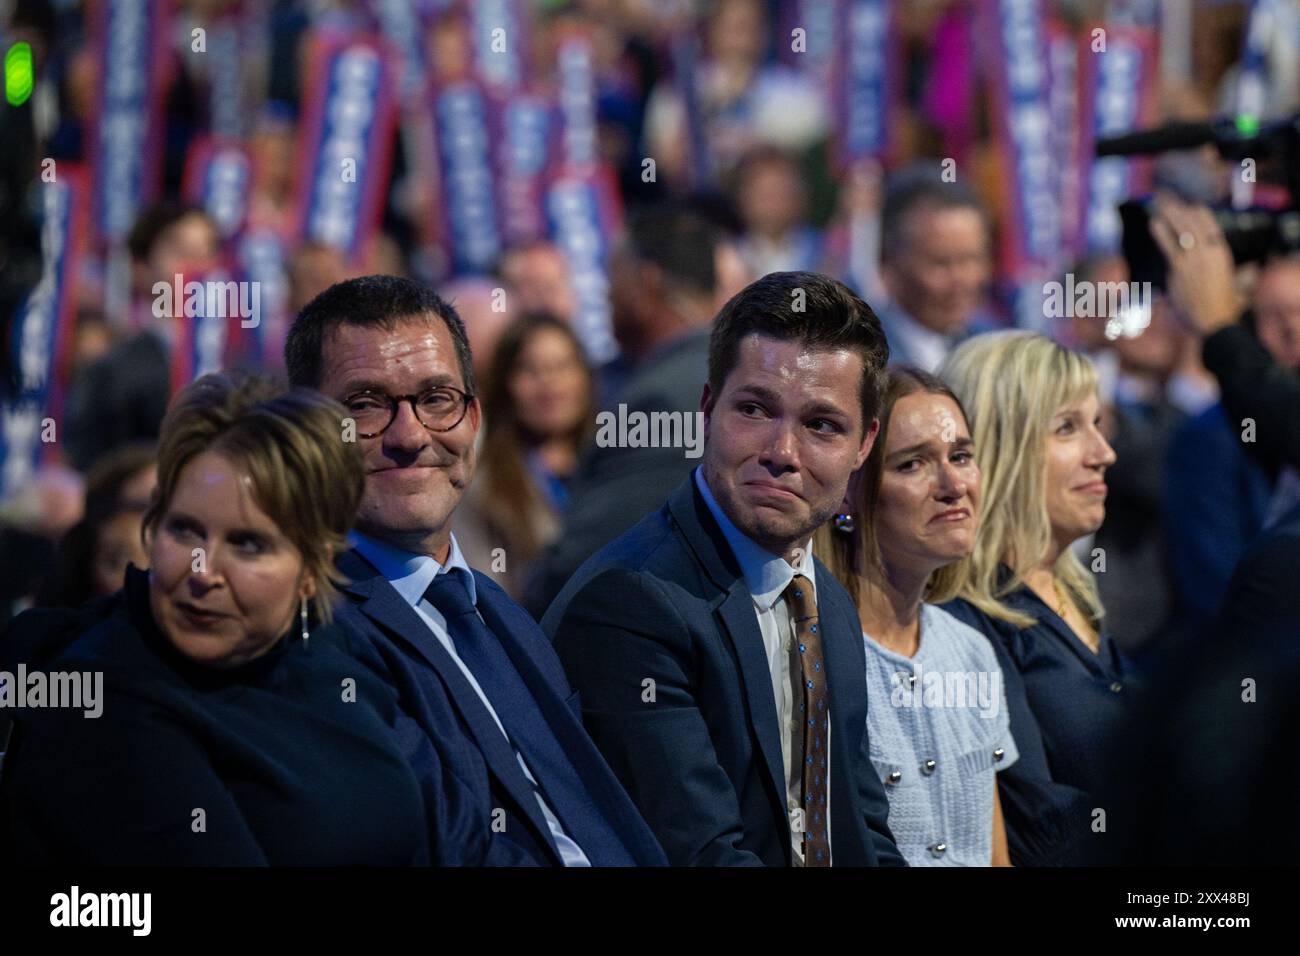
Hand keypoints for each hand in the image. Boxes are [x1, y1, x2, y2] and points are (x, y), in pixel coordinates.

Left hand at [1149, 193, 1244, 334]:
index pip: (1210, 226)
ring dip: (1168, 216)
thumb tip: (1233, 268)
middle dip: (1179, 210)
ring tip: (1158, 207)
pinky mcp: (1178, 270)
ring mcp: (1192, 261)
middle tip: (1167, 199)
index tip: (1190, 206)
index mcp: (1222, 253)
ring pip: (1180, 231)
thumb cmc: (1225, 305)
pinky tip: (1155, 225)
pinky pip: (1169, 247)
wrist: (1214, 321)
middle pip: (1192, 224)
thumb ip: (1226, 271)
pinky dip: (1162, 234)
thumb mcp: (1233, 282)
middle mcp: (1208, 253)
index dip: (1199, 214)